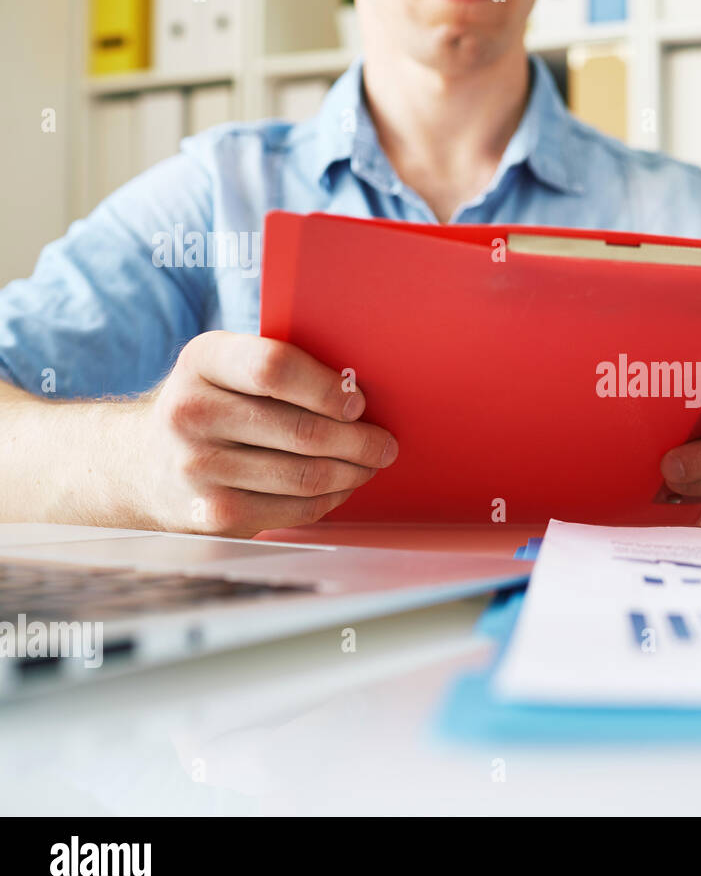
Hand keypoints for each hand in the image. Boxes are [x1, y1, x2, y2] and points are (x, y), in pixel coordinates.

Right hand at [121, 332, 396, 536]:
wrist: (141, 464)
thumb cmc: (213, 404)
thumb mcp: (227, 368)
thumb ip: (280, 369)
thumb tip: (359, 391)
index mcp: (203, 360)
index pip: (274, 368)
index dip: (326, 389)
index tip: (358, 402)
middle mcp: (191, 412)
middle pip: (301, 431)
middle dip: (359, 441)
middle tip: (385, 444)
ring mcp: (197, 468)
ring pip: (305, 476)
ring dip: (352, 472)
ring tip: (369, 465)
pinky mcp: (211, 514)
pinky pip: (294, 509)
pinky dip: (330, 499)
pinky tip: (340, 487)